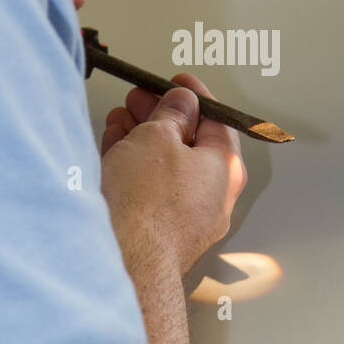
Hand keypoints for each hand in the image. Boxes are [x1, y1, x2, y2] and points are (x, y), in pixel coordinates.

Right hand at [99, 73, 247, 277]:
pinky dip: (136, 166)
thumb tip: (182, 102)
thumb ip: (172, 113)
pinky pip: (153, 190)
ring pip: (167, 167)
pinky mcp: (162, 234)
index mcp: (227, 170)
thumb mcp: (158, 137)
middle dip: (161, 116)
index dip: (194, 94)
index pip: (217, 120)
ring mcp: (189, 219)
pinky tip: (116, 150)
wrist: (124, 262)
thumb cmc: (146, 204)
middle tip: (140, 99)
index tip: (177, 82)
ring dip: (144, 139)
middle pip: (190, 143)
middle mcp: (214, 197)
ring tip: (120, 120)